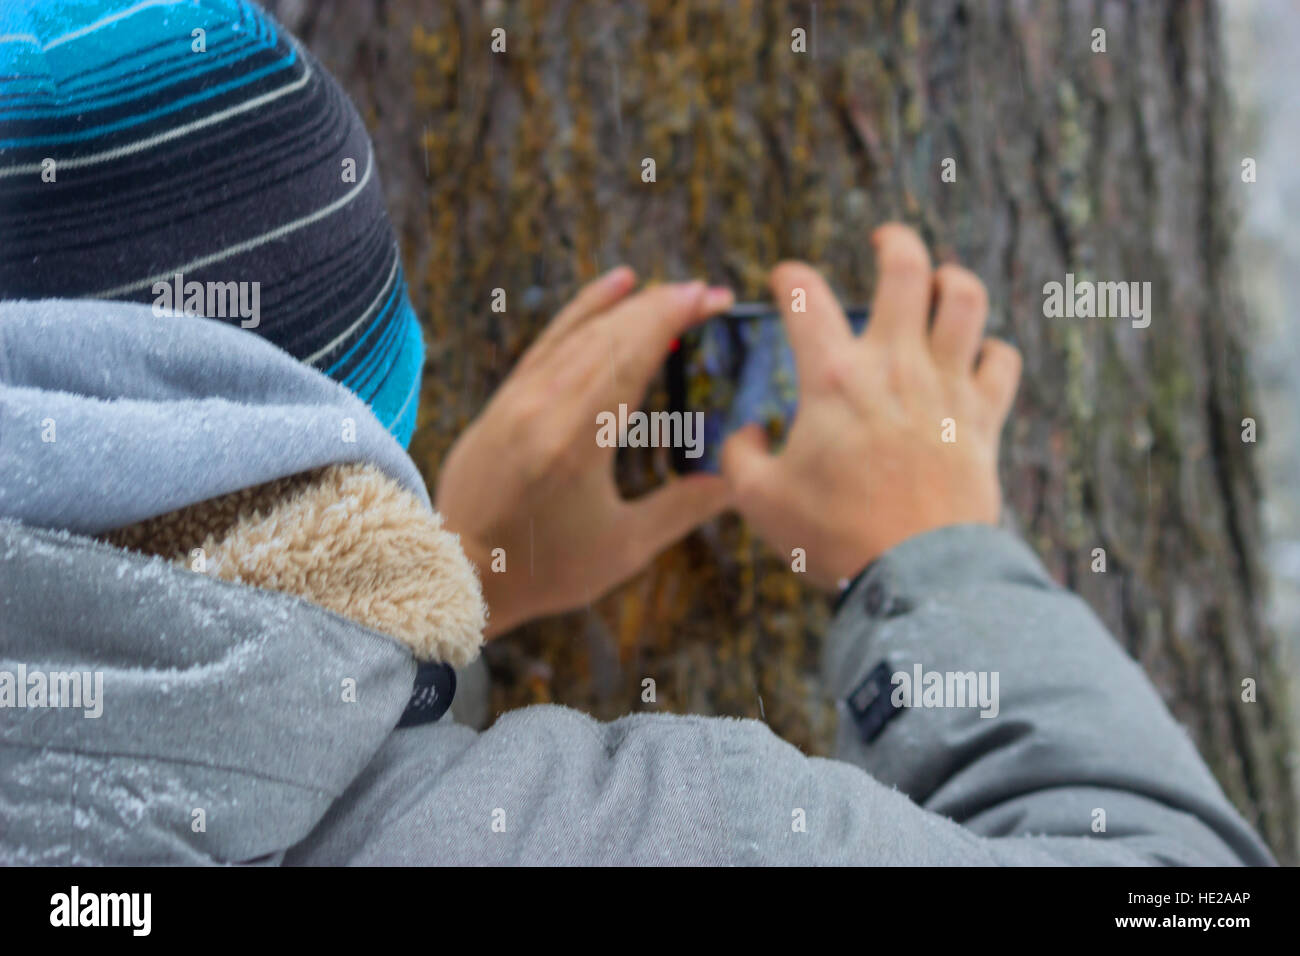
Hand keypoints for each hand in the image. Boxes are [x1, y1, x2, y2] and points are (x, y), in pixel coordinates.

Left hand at [436, 268, 734, 636]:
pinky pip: (548, 341)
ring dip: (629, 306)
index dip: (675, 319)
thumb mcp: (623, 549)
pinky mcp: (503, 401)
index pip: (633, 357)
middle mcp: (543, 408)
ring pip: (579, 332)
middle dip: (662, 306)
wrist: (459, 575)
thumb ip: (682, 509)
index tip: (711, 297)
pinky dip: (582, 310)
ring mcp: (517, 400)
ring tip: (670, 290)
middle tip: (705, 293)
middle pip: (610, 336)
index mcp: (577, 443)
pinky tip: (613, 287)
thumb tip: (735, 480)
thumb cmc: (544, 571)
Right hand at [721, 224, 1021, 587]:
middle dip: (893, 241)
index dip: (789, 276)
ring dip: (951, 280)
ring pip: (965, 299)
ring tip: (939, 282)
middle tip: (884, 239)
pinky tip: (977, 356)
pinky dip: (991, 350)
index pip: (804, 297)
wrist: (917, 576)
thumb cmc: (833, 536)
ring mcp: (947, 388)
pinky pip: (1002, 361)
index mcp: (833, 378)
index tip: (785, 278)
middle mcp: (894, 366)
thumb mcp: (759, 500)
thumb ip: (741, 455)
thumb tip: (752, 431)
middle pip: (906, 268)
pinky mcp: (984, 418)